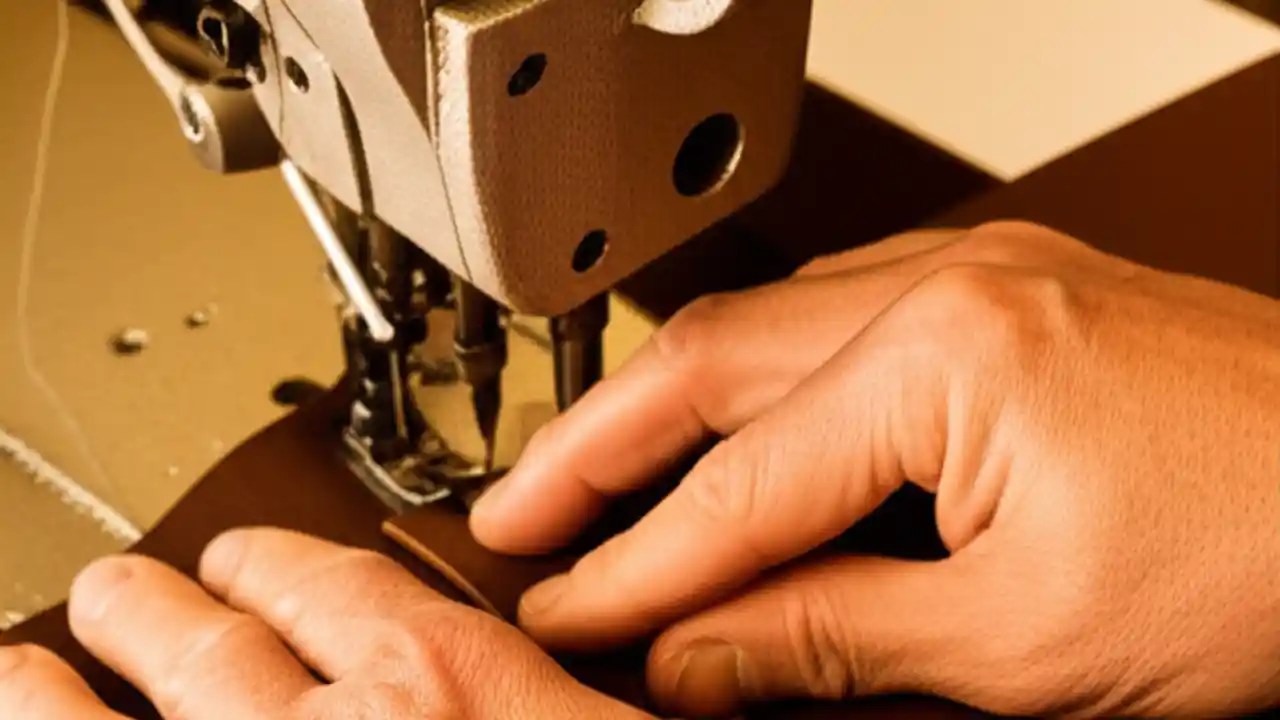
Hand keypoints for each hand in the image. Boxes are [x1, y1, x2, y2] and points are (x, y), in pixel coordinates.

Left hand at [0, 529, 649, 719]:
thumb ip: (545, 705)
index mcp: (447, 683)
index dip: (274, 561)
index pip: (328, 580)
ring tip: (18, 671)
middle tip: (119, 591)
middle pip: (207, 636)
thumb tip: (536, 686)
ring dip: (49, 693)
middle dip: (150, 606)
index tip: (247, 556)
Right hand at [471, 222, 1279, 716]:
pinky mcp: (1004, 292)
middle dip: (596, 445)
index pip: (736, 486)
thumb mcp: (1026, 641)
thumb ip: (831, 639)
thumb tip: (697, 658)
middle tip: (517, 510)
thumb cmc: (1277, 552)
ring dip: (671, 410)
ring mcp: (979, 274)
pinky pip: (838, 326)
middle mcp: (952, 281)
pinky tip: (735, 435)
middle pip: (710, 362)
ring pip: (764, 330)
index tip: (562, 607)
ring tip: (597, 478)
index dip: (633, 567)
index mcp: (950, 351)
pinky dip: (764, 390)